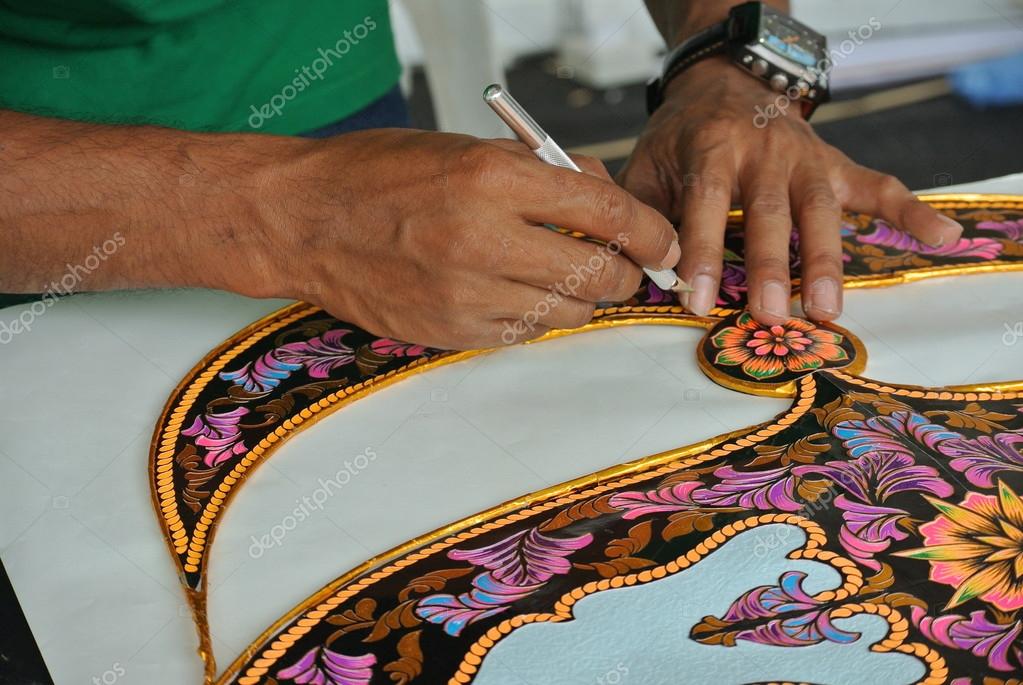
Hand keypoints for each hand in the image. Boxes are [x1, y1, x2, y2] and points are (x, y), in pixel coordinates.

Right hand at [251, 129, 679, 349]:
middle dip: (623, 273)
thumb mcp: (466, 148)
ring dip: (579, 298)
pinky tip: (516, 295)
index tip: (663, 243)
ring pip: (566, 313)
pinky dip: (535, 318)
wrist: (303, 219)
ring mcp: (464, 294)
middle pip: (595, 273)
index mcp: (491, 178)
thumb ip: (544, 173)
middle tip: (621, 268)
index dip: (649, 230)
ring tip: (561, 277)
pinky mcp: (448, 332)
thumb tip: (608, 197)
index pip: (605, 209)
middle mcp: (482, 239)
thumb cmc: (380, 174)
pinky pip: (523, 336)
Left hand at [618, 57, 963, 323]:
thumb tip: (634, 270)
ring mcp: (805, 158)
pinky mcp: (835, 164)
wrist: (724, 82)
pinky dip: (911, 211)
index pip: (707, 203)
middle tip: (772, 313)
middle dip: (773, 265)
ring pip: (820, 210)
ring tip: (830, 308)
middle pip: (771, 212)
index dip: (703, 252)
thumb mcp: (648, 162)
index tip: (697, 300)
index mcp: (711, 147)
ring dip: (827, 259)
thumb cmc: (682, 136)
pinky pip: (878, 186)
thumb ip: (641, 212)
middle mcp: (764, 151)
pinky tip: (943, 237)